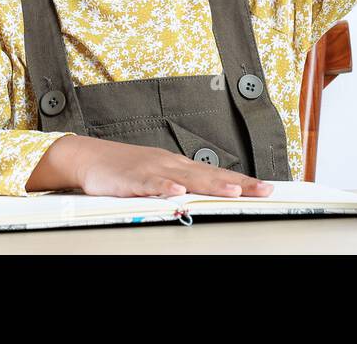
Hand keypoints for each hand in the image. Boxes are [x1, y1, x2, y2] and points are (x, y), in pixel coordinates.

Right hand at [57, 135, 274, 198]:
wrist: (89, 157)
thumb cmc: (125, 170)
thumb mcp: (158, 177)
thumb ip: (181, 185)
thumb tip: (206, 198)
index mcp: (179, 166)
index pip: (217, 173)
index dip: (243, 180)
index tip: (267, 188)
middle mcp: (171, 165)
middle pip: (210, 175)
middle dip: (238, 183)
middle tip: (263, 191)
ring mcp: (153, 170)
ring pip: (187, 178)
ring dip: (211, 184)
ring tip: (233, 191)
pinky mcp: (132, 179)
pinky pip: (151, 183)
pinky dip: (165, 187)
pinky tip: (178, 192)